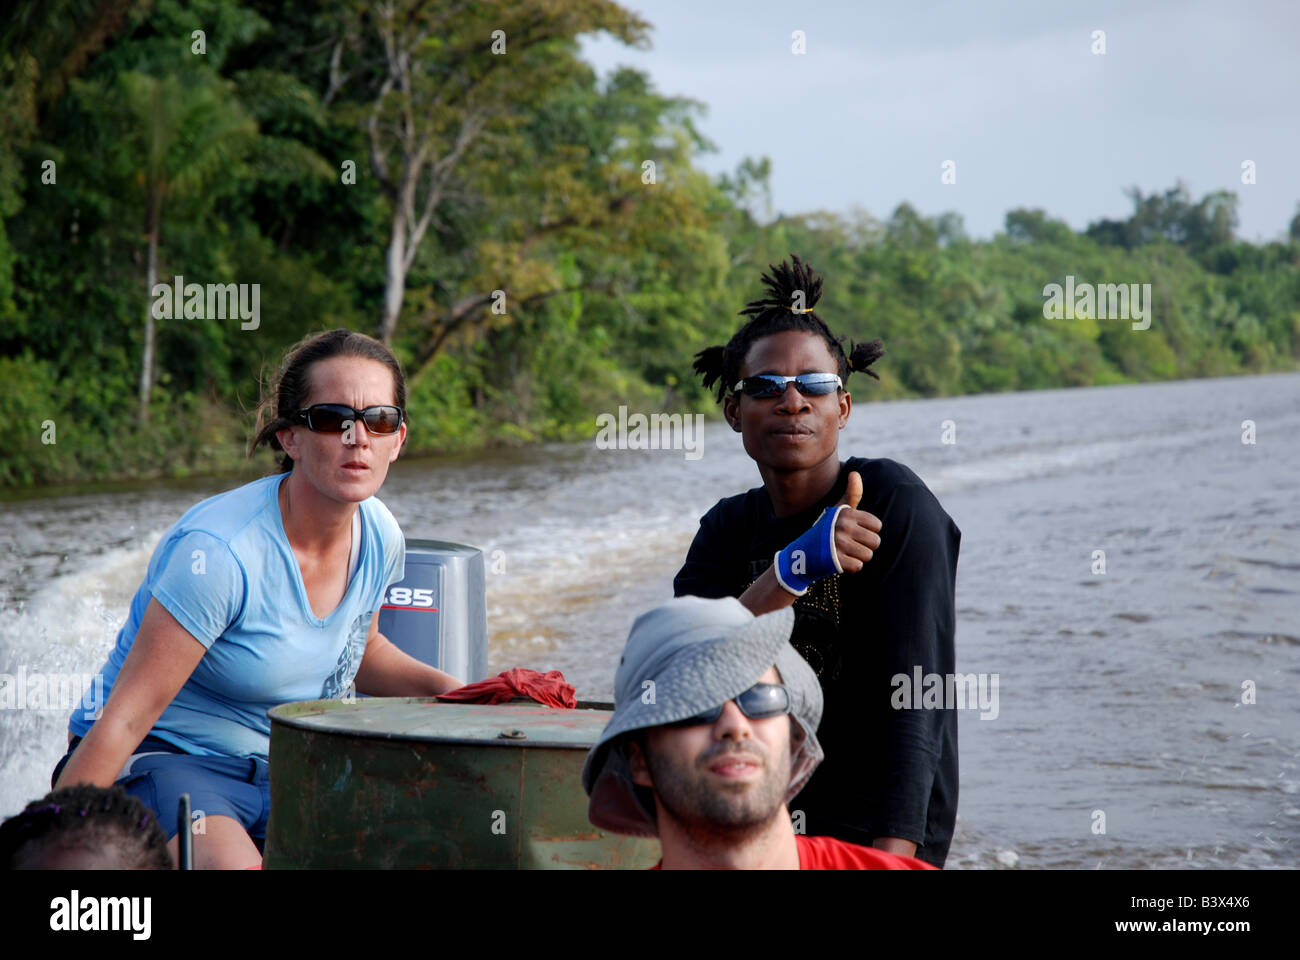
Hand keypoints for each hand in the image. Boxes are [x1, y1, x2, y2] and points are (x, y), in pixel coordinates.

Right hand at [773, 472, 881, 595]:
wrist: (803, 553)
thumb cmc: (827, 529)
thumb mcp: (838, 510)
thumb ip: (852, 494)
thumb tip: (855, 473)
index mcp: (846, 514)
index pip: (877, 526)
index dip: (868, 531)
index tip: (855, 531)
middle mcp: (842, 527)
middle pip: (875, 542)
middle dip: (866, 546)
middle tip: (851, 545)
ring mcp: (838, 544)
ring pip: (868, 555)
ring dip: (859, 557)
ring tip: (846, 552)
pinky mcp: (835, 560)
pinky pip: (858, 566)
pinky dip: (851, 567)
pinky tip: (840, 561)